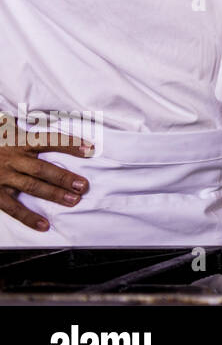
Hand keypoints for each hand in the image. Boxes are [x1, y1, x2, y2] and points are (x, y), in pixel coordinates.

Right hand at [0, 115, 93, 232]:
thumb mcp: (10, 130)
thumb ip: (30, 131)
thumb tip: (56, 119)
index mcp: (19, 142)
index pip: (48, 140)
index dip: (70, 144)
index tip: (91, 149)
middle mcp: (12, 159)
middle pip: (42, 168)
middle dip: (64, 177)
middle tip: (83, 185)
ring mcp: (3, 176)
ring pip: (31, 186)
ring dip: (54, 194)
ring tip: (73, 200)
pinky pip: (13, 207)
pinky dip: (28, 217)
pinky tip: (44, 225)